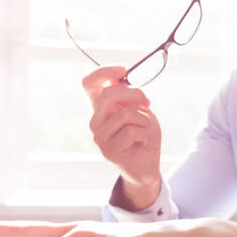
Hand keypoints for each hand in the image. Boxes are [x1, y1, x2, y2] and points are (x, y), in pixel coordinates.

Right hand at [83, 66, 161, 208]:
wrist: (147, 167)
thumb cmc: (144, 136)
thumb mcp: (140, 110)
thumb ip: (130, 96)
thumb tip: (122, 80)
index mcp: (101, 108)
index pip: (89, 84)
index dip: (103, 72)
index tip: (123, 70)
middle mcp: (96, 121)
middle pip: (109, 94)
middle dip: (135, 94)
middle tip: (147, 102)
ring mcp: (99, 136)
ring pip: (125, 114)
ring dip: (144, 120)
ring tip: (145, 131)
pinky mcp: (108, 150)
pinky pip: (132, 131)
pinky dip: (145, 135)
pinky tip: (142, 144)